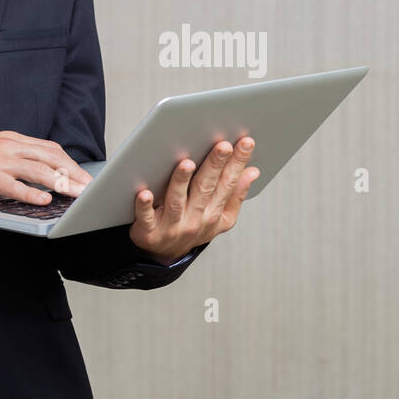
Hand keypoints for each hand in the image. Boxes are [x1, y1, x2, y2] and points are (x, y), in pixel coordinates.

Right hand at [0, 130, 92, 201]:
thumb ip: (20, 151)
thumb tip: (44, 161)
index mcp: (16, 140)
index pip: (51, 149)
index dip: (70, 163)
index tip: (83, 176)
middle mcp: (12, 149)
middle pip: (51, 159)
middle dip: (73, 173)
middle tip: (89, 187)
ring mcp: (3, 164)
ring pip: (39, 171)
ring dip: (62, 183)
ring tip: (77, 193)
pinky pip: (15, 187)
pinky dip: (32, 193)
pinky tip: (45, 200)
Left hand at [128, 136, 259, 263]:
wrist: (164, 255)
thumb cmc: (193, 228)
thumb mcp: (220, 218)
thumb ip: (236, 195)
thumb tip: (253, 172)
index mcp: (214, 213)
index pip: (228, 184)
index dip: (238, 163)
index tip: (246, 142)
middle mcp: (195, 219)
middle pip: (205, 188)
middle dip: (215, 165)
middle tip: (222, 145)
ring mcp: (172, 225)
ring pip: (177, 200)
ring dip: (181, 182)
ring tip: (186, 163)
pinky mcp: (148, 231)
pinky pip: (146, 218)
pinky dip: (145, 206)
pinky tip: (145, 193)